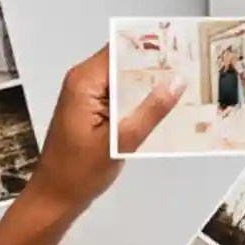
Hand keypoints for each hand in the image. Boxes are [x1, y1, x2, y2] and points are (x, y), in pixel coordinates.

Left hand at [0, 47, 186, 244]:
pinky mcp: (92, 108)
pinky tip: (163, 106)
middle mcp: (83, 82)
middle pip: (124, 61)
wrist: (55, 199)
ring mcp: (87, 95)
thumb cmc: (78, 173)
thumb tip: (176, 81)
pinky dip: (139, 98)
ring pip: (124, 78)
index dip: (150, 46)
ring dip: (149, 83)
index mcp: (85, 82)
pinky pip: (120, 94)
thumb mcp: (120, 141)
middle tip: (189, 68)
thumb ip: (150, 110)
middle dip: (154, 65)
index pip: (121, 49)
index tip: (179, 47)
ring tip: (183, 85)